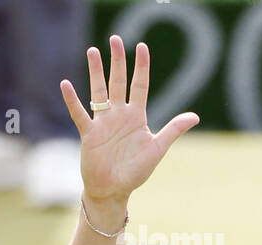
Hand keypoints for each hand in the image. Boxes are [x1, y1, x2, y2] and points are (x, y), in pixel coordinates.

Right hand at [59, 35, 198, 205]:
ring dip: (96, 72)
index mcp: (136, 117)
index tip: (142, 46)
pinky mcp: (89, 133)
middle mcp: (119, 115)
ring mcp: (103, 122)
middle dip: (118, 62)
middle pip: (118, 83)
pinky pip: (80, 114)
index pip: (139, 86)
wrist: (114, 189)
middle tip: (115, 39)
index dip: (141, 67)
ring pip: (98, 92)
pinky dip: (73, 101)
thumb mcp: (158, 148)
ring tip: (93, 51)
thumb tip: (195, 116)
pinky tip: (67, 84)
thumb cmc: (135, 170)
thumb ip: (173, 130)